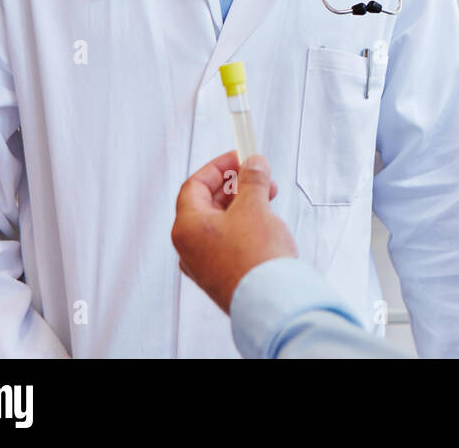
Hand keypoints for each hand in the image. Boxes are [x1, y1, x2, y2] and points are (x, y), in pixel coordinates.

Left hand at [172, 151, 297, 313]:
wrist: (271, 301)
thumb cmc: (255, 259)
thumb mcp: (255, 206)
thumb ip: (252, 180)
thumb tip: (252, 165)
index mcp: (187, 227)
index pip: (194, 185)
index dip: (218, 167)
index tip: (238, 157)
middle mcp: (189, 247)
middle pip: (206, 204)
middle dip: (234, 186)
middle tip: (257, 177)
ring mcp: (203, 265)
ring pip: (218, 224)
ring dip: (242, 205)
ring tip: (267, 200)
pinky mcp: (221, 276)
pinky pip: (226, 242)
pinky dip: (243, 227)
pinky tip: (263, 223)